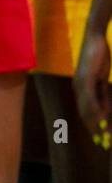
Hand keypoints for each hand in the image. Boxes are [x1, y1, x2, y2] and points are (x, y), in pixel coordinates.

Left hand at [74, 29, 111, 147]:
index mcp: (81, 88)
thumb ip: (102, 95)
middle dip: (93, 128)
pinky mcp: (85, 78)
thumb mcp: (101, 79)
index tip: (99, 137)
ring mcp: (80, 83)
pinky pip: (90, 98)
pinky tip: (101, 119)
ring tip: (103, 135)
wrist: (94, 40)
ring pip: (87, 108)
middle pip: (84, 112)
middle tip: (102, 142)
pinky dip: (96, 110)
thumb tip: (104, 111)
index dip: (92, 125)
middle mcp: (78, 87)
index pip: (85, 111)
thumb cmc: (98, 57)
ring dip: (95, 123)